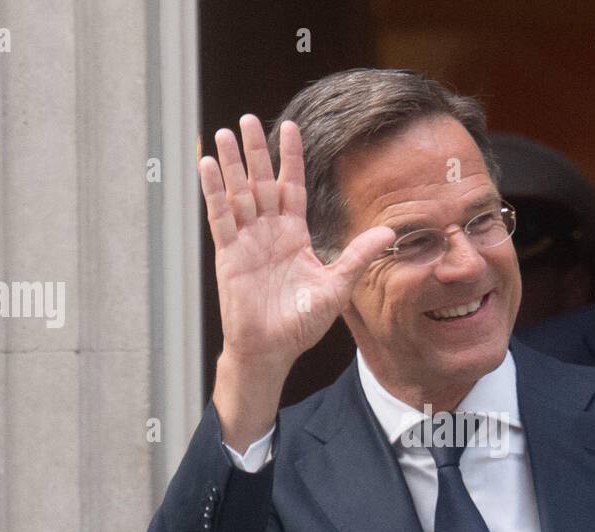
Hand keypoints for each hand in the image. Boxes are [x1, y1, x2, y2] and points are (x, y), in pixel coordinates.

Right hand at [199, 116, 394, 446]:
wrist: (272, 349)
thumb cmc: (302, 322)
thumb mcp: (337, 286)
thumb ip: (358, 256)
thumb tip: (388, 232)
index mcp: (294, 236)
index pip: (292, 187)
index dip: (291, 158)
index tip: (292, 126)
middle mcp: (269, 232)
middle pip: (262, 182)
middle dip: (257, 151)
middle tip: (249, 119)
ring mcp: (246, 241)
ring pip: (238, 193)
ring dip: (231, 164)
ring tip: (225, 132)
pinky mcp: (228, 254)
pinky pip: (220, 217)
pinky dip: (213, 191)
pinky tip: (207, 165)